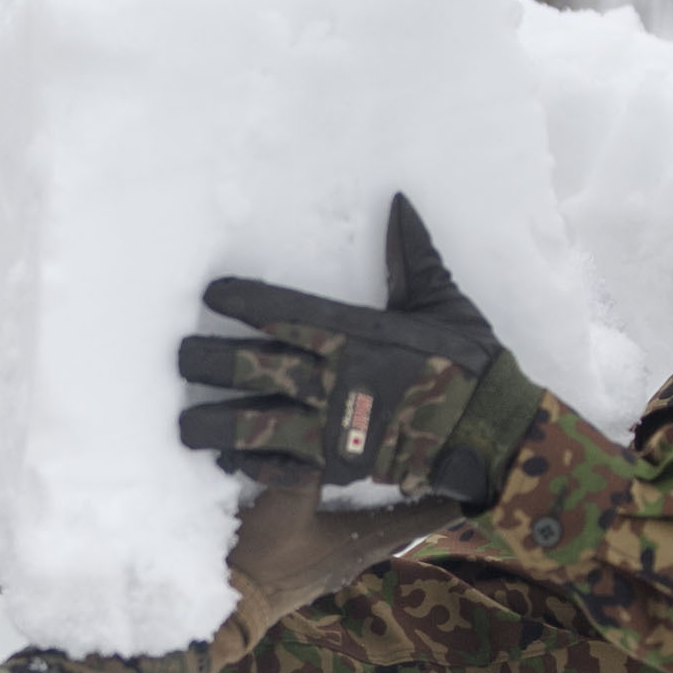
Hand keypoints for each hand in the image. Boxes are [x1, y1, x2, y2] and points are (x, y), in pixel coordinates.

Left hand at [177, 194, 542, 507]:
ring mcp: (333, 429)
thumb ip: (412, 255)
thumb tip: (400, 203)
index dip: (243, 301)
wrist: (493, 435)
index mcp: (357, 335)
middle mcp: (335, 380)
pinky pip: (281, 468)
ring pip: (255, 424)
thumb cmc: (471, 364)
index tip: (211, 294)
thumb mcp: (444, 300)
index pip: (284, 312)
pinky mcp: (339, 469)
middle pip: (253, 367)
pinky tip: (226, 458)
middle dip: (209, 362)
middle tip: (179, 357)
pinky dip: (250, 464)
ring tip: (183, 424)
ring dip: (213, 424)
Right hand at [210, 485, 458, 659]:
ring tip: (410, 475)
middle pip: (407, 521)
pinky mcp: (319, 567)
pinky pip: (358, 535)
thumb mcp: (281, 504)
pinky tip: (359, 499)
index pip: (421, 517)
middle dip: (427, 495)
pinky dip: (370, 514)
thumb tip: (327, 426)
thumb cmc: (261, 557)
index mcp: (363, 540)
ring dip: (398, 505)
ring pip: (383, 529)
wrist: (230, 605)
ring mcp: (339, 564)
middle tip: (446, 463)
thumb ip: (307, 466)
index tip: (480, 479)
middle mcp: (360, 554)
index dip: (450, 499)